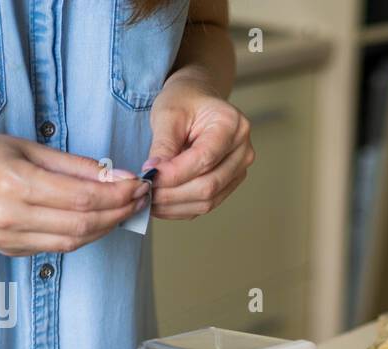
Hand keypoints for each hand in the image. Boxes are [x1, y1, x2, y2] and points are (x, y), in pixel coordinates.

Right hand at [0, 131, 149, 255]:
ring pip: (74, 242)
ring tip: (125, 211)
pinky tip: (98, 221)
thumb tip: (118, 177)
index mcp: (16, 184)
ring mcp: (9, 238)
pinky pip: (57, 247)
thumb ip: (75, 166)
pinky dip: (84, 236)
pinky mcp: (9, 250)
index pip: (84, 198)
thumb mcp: (28, 148)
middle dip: (119, 213)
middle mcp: (12, 216)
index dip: (118, 196)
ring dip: (106, 228)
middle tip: (140, 200)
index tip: (138, 186)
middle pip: (84, 224)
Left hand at [144, 71, 253, 220]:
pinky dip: (182, 208)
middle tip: (145, 192)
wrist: (198, 100)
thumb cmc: (184, 101)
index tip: (149, 176)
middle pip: (209, 185)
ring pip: (209, 200)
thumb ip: (163, 145)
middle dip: (173, 193)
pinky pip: (207, 204)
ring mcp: (239, 170)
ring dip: (176, 205)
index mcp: (231, 125)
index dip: (175, 173)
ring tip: (150, 200)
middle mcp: (242, 150)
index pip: (204, 158)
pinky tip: (162, 204)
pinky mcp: (229, 183)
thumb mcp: (167, 114)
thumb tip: (154, 175)